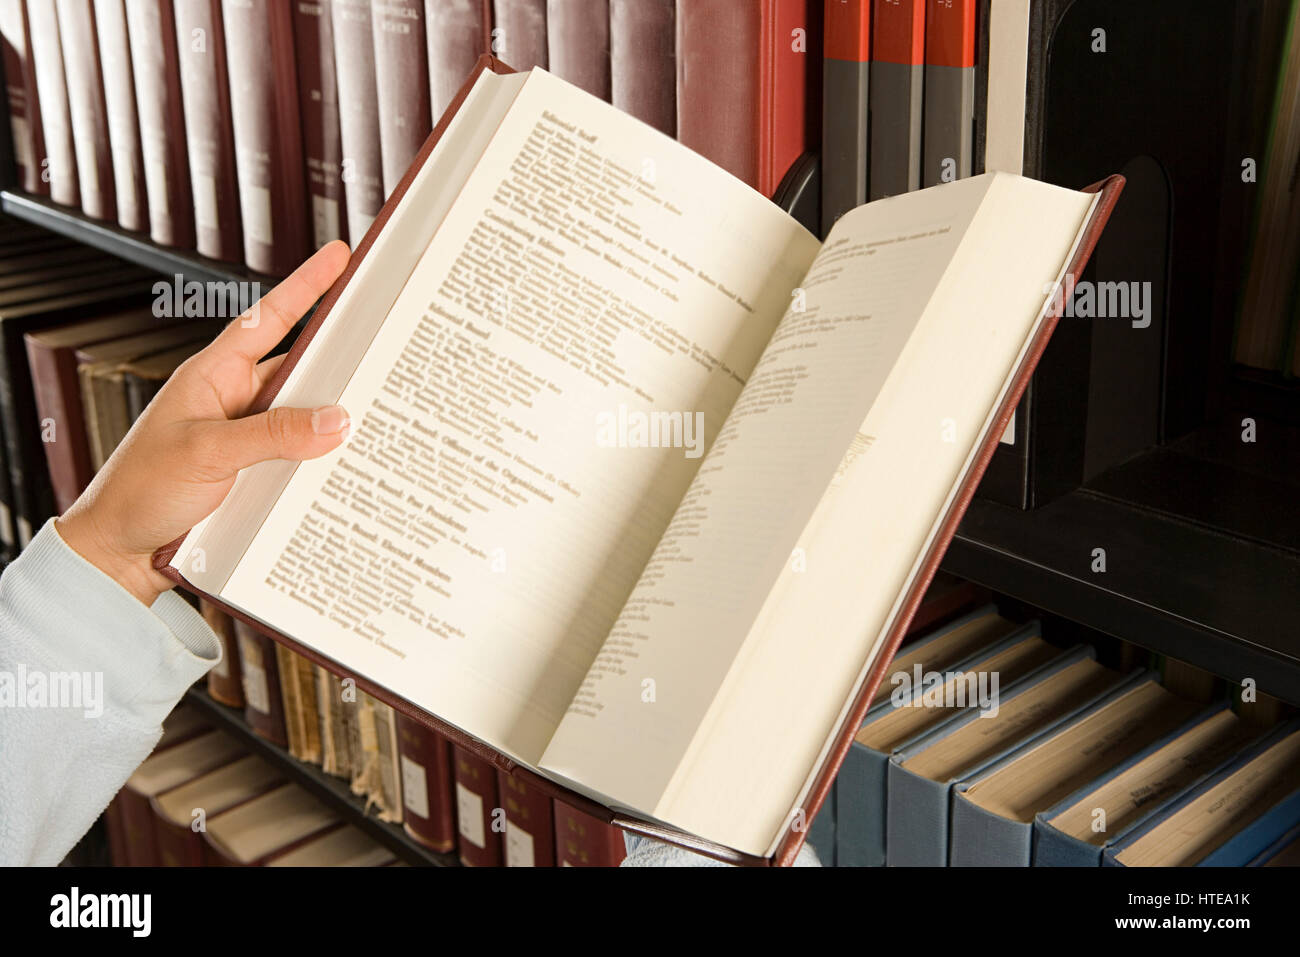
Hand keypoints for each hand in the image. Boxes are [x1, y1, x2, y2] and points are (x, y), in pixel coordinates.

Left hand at [57, 241, 353, 606]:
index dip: (305, 287)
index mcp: (212, 376)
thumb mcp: (206, 454)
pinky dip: (320, 460)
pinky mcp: (253, 475)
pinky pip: (298, 457)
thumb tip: (335, 418)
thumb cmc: (139, 491)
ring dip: (330, 422)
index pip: (267, 320)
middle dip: (338, 362)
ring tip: (373, 417)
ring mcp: (244, 438)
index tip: (339, 257)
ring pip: (303, 417)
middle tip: (382, 348)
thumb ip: (272, 434)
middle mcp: (232, 401)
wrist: (117, 553)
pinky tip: (344, 468)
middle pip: (299, 370)